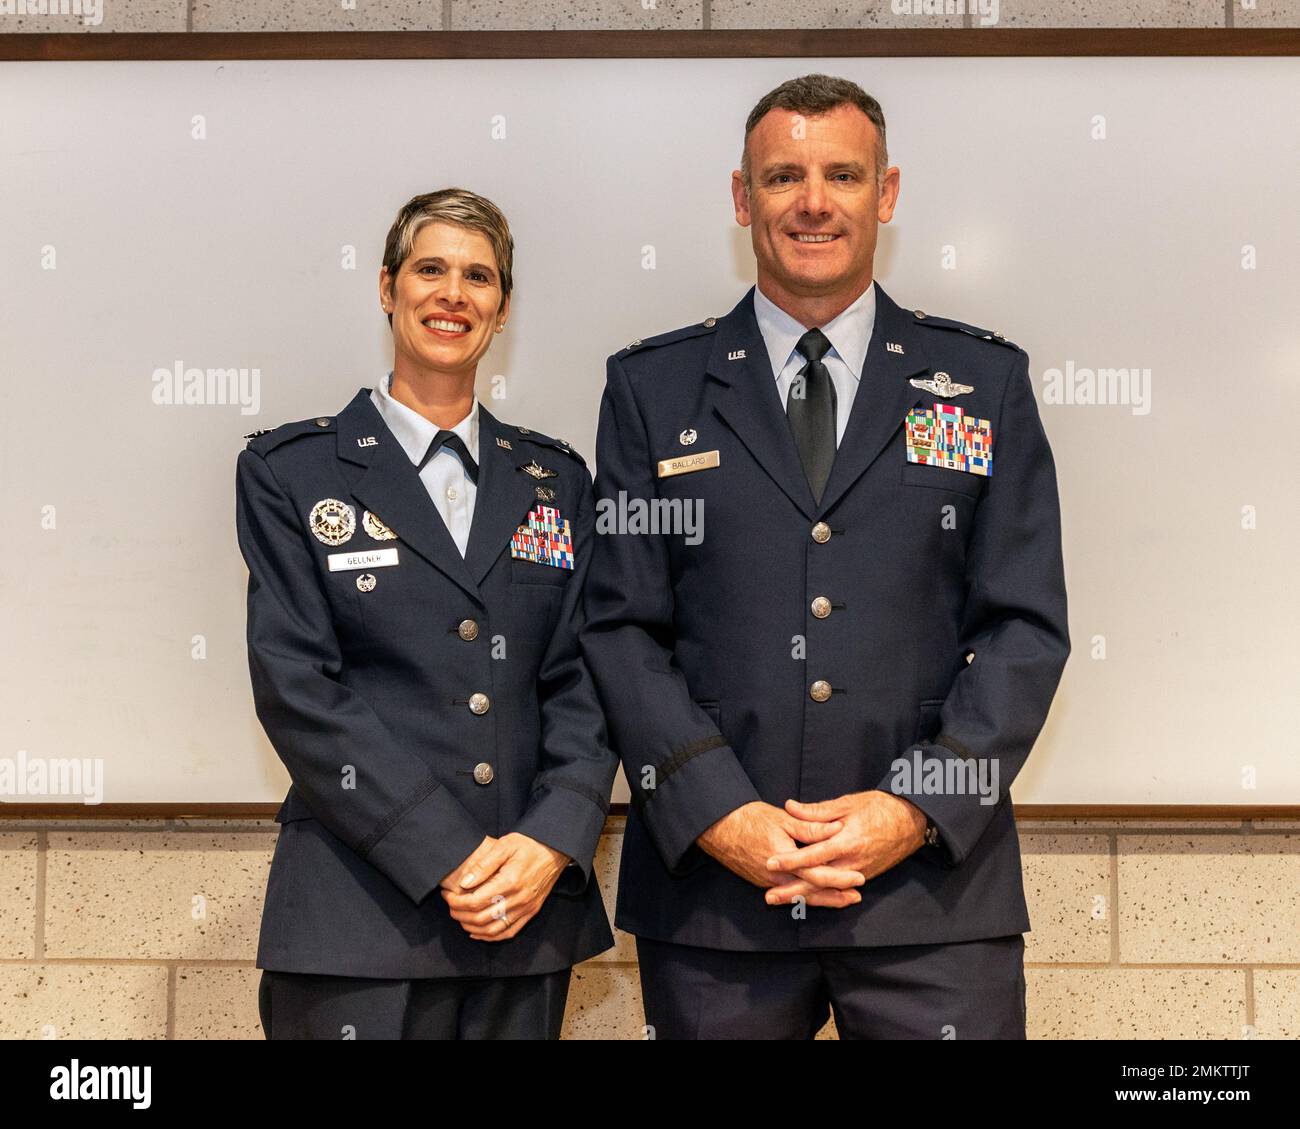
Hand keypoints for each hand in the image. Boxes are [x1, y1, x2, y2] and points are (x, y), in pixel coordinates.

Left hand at [440, 832, 569, 941]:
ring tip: (460, 918)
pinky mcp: (531, 912)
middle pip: (481, 918)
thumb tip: (465, 882)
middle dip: (460, 914)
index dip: (457, 901)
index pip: (476, 901)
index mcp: (510, 881)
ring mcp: (526, 908)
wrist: (555, 850)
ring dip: (472, 927)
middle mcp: (519, 899)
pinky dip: (490, 936)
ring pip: (493, 929)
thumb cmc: (528, 845)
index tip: (448, 894)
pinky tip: (477, 932)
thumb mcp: (504, 845)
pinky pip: (508, 932)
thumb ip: (483, 865)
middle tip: (450, 905)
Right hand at [697, 801, 864, 908]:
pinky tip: (816, 896)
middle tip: (856, 897)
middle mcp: (776, 876)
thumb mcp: (784, 819)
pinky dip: (804, 896)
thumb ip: (811, 828)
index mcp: (784, 858)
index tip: (859, 878)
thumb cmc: (751, 818)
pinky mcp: (762, 882)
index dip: (840, 877)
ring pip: (800, 896)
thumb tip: (837, 828)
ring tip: (843, 900)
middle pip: (811, 891)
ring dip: (822, 899)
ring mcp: (768, 882)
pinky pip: (788, 893)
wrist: (719, 826)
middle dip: (835, 896)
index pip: (817, 873)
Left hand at [762, 791, 926, 904]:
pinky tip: (806, 898)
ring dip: (804, 896)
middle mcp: (853, 862)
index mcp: (847, 841)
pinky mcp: (865, 876)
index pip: (814, 855)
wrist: (912, 820)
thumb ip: (817, 811)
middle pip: (818, 881)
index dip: (791, 860)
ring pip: (828, 889)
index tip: (770, 863)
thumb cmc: (879, 807)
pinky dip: (822, 895)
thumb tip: (790, 807)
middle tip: (769, 897)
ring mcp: (860, 872)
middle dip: (793, 891)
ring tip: (781, 900)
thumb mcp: (847, 803)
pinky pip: (839, 889)